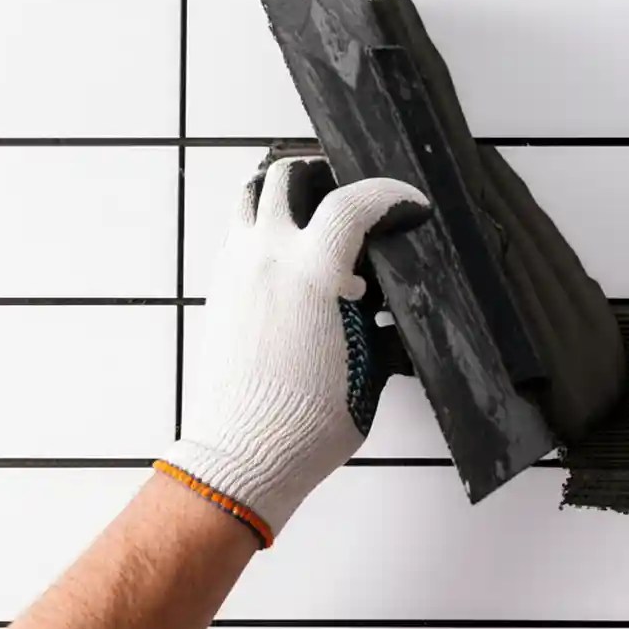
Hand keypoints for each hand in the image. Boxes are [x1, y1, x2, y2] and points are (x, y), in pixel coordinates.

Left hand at [157, 157, 429, 547]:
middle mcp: (267, 257)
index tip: (410, 203)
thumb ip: (375, 321)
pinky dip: (263, 229)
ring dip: (283, 195)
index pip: (354, 201)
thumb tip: (379, 302)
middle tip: (353, 199)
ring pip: (251, 197)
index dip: (391, 193)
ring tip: (313, 218)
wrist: (243, 453)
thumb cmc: (308, 422)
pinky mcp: (218, 290)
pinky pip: (237, 234)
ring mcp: (235, 269)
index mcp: (312, 272)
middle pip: (288, 177)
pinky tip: (289, 263)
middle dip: (326, 176)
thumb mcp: (369, 367)